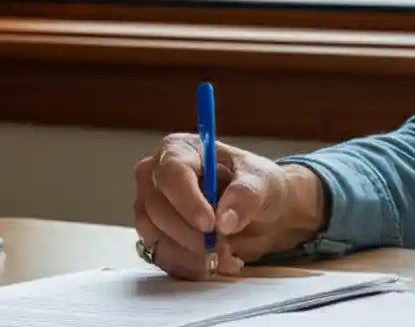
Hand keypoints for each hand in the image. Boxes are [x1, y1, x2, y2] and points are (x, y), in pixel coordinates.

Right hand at [133, 133, 325, 280]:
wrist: (261, 212)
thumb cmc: (257, 185)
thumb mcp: (262, 182)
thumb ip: (246, 195)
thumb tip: (224, 220)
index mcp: (180, 149)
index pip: (170, 173)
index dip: (187, 200)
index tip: (210, 224)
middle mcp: (156, 176)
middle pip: (156, 207)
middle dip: (189, 232)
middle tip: (221, 245)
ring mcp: (151, 207)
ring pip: (154, 234)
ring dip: (189, 253)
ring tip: (224, 255)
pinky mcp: (156, 236)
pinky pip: (160, 256)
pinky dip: (188, 266)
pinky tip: (214, 265)